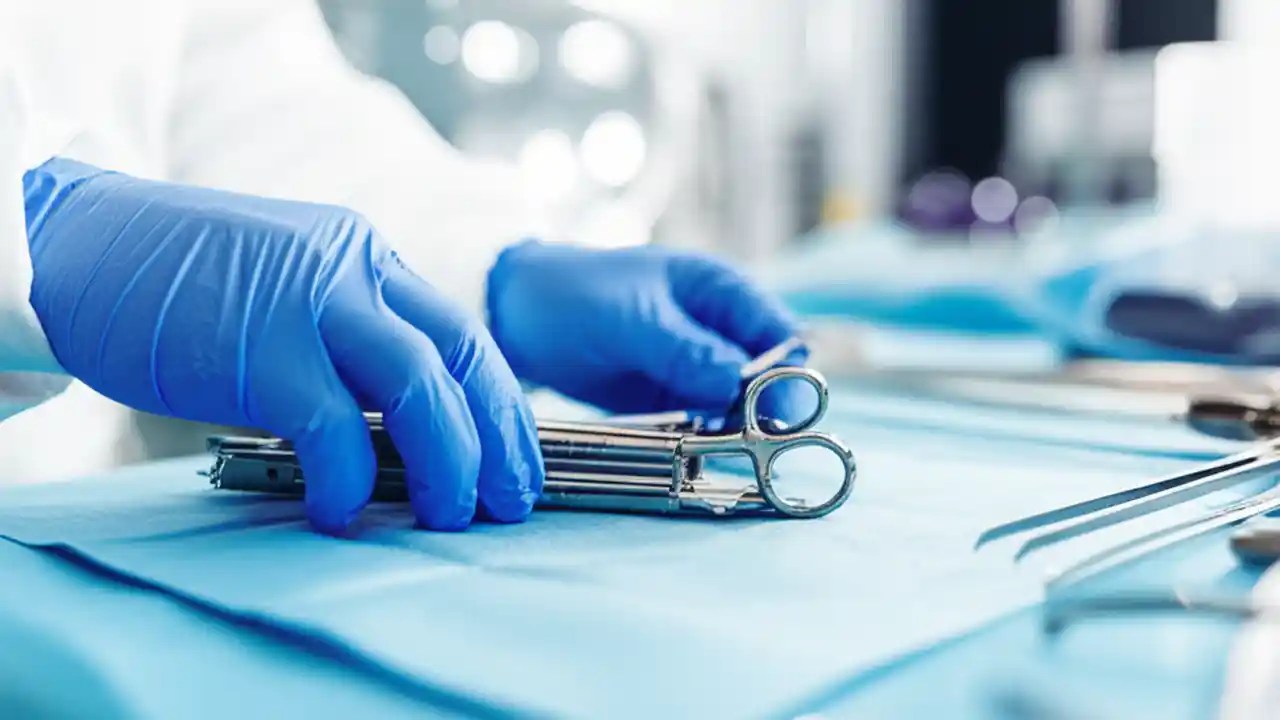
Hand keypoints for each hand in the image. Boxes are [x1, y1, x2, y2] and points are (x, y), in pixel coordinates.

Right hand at [24, 158, 541, 533]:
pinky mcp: (258, 348)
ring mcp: (307, 304)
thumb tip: (402, 422)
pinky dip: (349, 478)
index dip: (501, 403)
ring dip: (449, 459)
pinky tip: (341, 511)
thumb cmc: (181, 285)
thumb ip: (347, 336)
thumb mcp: (287, 288)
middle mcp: (352, 271)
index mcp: (365, 258)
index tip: (517, 458)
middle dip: (499, 437)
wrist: (78, 247)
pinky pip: (333, 427)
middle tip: (511, 502)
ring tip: (449, 515)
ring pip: (418, 387)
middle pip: (460, 356)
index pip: (461, 333)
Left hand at [486, 240, 806, 419]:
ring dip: (737, 430)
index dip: (789, 373)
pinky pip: (702, 423)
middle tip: (754, 440)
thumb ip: (684, 350)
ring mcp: (694, 367)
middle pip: (768, 377)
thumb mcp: (631, 319)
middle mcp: (717, 330)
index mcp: (720, 292)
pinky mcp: (669, 399)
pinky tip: (697, 453)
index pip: (780, 334)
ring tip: (724, 450)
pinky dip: (705, 439)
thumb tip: (738, 384)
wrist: (513, 316)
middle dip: (767, 409)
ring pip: (739, 405)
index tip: (778, 411)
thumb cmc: (574, 296)